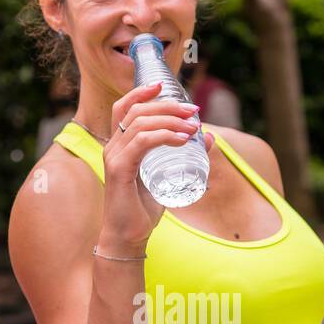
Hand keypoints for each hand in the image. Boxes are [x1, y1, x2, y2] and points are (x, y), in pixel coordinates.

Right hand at [98, 81, 214, 255]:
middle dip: (167, 105)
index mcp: (119, 145)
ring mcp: (113, 157)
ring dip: (170, 120)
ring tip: (194, 127)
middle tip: (194, 111)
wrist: (128, 237)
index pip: (123, 107)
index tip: (164, 86)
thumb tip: (210, 136)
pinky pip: (141, 142)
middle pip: (136, 110)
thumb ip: (185, 157)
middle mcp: (113, 146)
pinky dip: (164, 136)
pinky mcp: (118, 169)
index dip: (141, 92)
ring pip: (140, 123)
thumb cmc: (143, 209)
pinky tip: (182, 139)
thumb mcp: (168, 178)